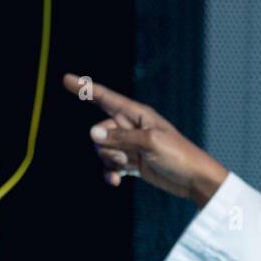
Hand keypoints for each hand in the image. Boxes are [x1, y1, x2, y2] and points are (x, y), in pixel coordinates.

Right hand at [62, 73, 227, 206]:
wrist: (193, 180)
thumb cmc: (178, 156)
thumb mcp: (150, 143)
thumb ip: (121, 138)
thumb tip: (93, 135)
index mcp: (137, 114)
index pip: (105, 98)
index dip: (85, 88)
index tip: (66, 79)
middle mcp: (131, 127)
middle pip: (99, 132)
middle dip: (105, 145)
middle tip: (125, 156)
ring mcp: (131, 145)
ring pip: (103, 150)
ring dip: (109, 161)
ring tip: (128, 166)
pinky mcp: (132, 163)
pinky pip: (110, 165)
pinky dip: (110, 172)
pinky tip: (116, 181)